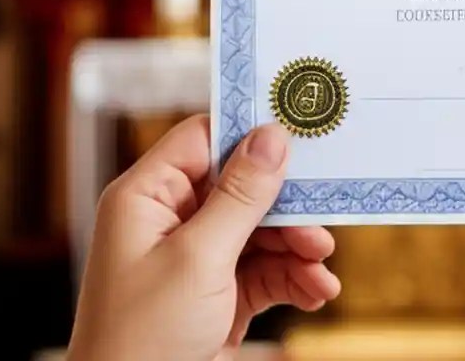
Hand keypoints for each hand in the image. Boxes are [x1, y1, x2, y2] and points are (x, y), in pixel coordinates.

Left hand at [67, 116, 340, 360]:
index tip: (299, 128)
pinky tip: (315, 291)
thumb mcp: (198, 258)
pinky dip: (294, 279)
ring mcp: (195, 259)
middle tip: (322, 219)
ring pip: (262, 231)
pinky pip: (266, 271)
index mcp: (147, 197)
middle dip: (286, 207)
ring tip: (321, 268)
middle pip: (243, 187)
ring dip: (298, 248)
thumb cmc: (142, 337)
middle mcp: (170, 221)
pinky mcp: (218, 294)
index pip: (202, 139)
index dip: (248, 131)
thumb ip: (240, 196)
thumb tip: (271, 136)